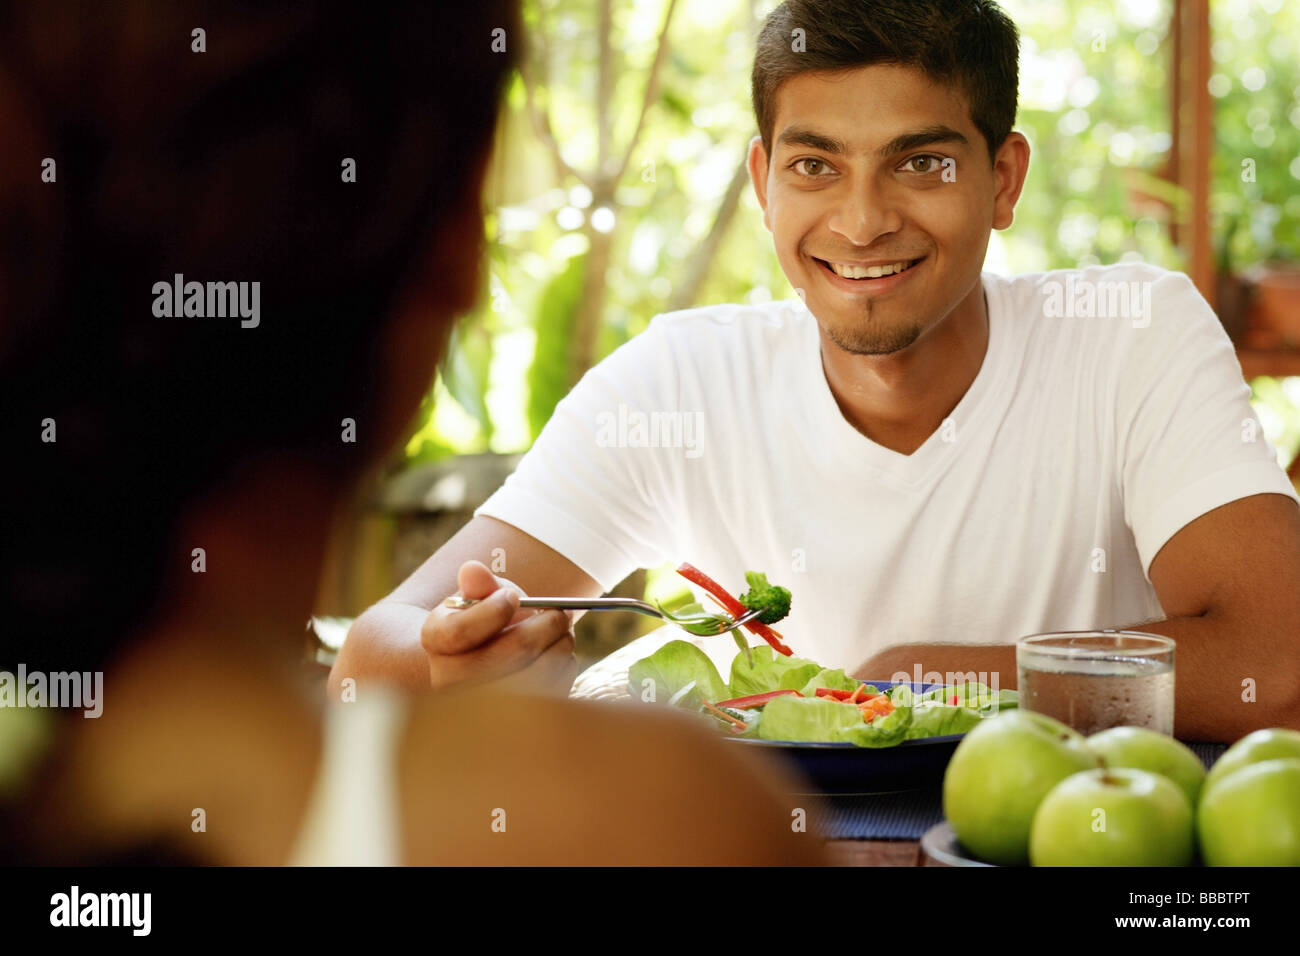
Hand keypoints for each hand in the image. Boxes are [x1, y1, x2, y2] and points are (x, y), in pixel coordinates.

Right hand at [420, 560, 577, 694]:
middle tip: (561, 611)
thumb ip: (480, 585)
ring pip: (539, 672)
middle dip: (546, 624)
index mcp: (435, 640)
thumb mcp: (481, 597)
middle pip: (511, 652)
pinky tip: (557, 654)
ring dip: (561, 643)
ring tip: (562, 630)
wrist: (490, 656)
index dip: (494, 610)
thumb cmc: (487, 620)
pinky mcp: (513, 721)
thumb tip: (472, 571)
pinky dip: (564, 665)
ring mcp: (480, 706)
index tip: (514, 596)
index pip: (460, 631)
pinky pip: (554, 690)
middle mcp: (448, 679)